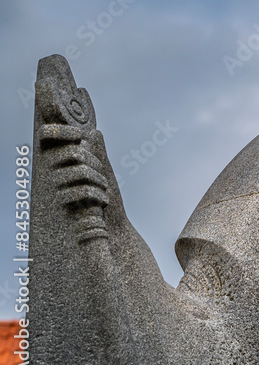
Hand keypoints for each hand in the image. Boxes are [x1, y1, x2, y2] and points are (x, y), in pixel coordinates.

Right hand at [36, 123, 111, 241]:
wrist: (106, 234)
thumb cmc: (100, 204)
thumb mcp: (100, 175)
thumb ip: (96, 154)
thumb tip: (94, 132)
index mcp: (53, 166)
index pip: (47, 138)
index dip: (60, 131)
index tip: (78, 134)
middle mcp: (46, 176)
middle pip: (73, 153)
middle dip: (94, 163)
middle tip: (100, 176)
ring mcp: (51, 191)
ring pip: (80, 170)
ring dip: (99, 180)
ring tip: (103, 191)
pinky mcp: (58, 207)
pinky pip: (81, 189)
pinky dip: (98, 194)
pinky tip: (102, 202)